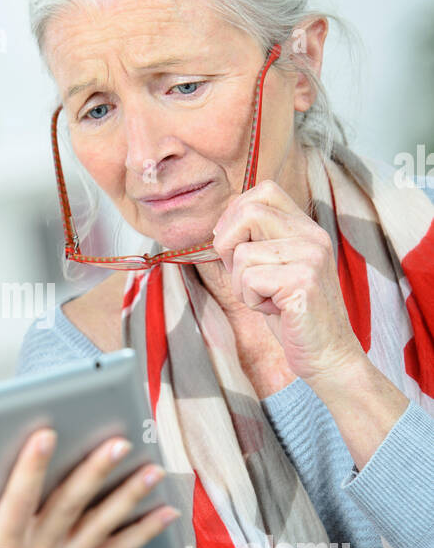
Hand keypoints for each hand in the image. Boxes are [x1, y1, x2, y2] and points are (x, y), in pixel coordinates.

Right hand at [0, 429, 175, 547]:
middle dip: (95, 473)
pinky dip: (140, 534)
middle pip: (70, 507)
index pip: (19, 501)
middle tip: (118, 444)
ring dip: (128, 498)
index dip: (32, 467)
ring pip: (100, 527)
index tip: (47, 435)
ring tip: (152, 470)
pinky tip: (163, 515)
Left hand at [211, 178, 364, 385]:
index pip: (264, 190)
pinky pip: (250, 279)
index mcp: (306, 229)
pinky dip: (251, 301)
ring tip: (268, 300)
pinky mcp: (303, 281)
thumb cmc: (294, 317)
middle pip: (248, 211)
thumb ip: (256, 244)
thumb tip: (218, 229)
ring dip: (241, 284)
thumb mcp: (274, 270)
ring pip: (243, 253)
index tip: (233, 246)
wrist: (328, 356)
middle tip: (244, 275)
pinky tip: (275, 311)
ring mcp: (311, 257)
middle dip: (228, 245)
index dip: (235, 214)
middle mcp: (312, 236)